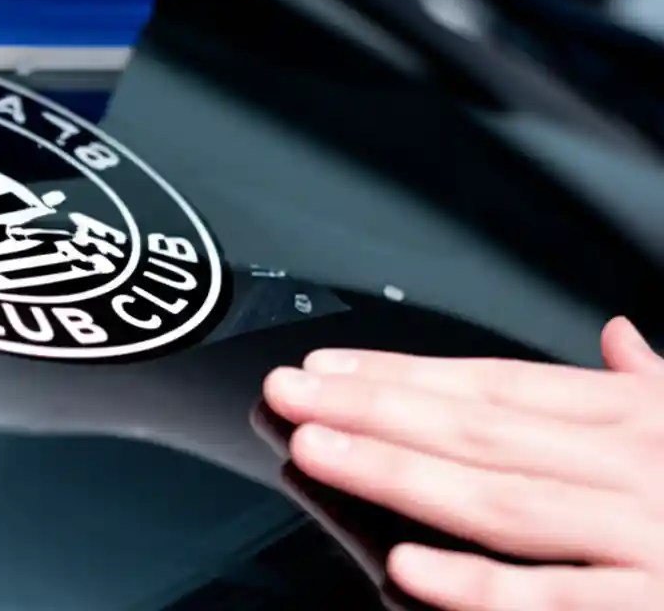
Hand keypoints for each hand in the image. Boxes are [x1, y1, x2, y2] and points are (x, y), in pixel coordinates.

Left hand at [262, 317, 663, 610]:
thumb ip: (656, 383)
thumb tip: (615, 335)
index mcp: (636, 418)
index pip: (494, 383)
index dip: (402, 374)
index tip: (328, 368)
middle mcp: (634, 464)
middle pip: (477, 429)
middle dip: (373, 409)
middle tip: (291, 394)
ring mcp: (646, 534)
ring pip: (498, 498)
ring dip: (398, 473)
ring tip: (319, 451)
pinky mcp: (658, 607)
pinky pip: (558, 597)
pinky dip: (482, 586)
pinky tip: (410, 567)